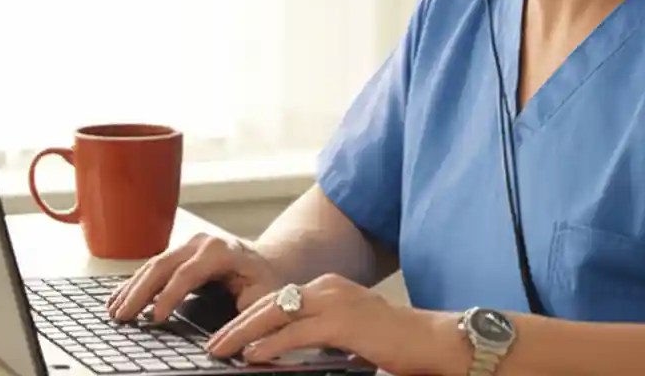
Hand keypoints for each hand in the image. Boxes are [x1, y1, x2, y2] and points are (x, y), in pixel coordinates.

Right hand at [106, 232, 285, 322]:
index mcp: (222, 251)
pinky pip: (153, 267)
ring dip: (131, 288)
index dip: (169, 296)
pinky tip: (118, 298)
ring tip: (113, 311)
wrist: (268, 262)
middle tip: (122, 317)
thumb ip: (246, 316)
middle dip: (140, 292)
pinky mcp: (179, 253)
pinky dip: (134, 283)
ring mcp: (188, 245)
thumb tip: (226, 342)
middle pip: (163, 265)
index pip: (188, 273)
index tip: (154, 319)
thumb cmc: (265, 282)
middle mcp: (201, 243)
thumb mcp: (264, 299)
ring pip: (153, 265)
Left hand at [205, 273, 465, 375]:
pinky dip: (269, 345)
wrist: (431, 340)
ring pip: (275, 314)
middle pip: (269, 302)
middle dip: (237, 324)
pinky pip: (294, 333)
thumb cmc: (394, 343)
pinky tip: (251, 356)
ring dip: (243, 334)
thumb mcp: (348, 334)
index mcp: (328, 287)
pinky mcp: (340, 322)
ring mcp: (334, 301)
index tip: (227, 335)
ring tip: (220, 350)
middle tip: (212, 344)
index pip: (278, 299)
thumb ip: (318, 337)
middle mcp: (327, 287)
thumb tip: (284, 353)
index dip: (249, 317)